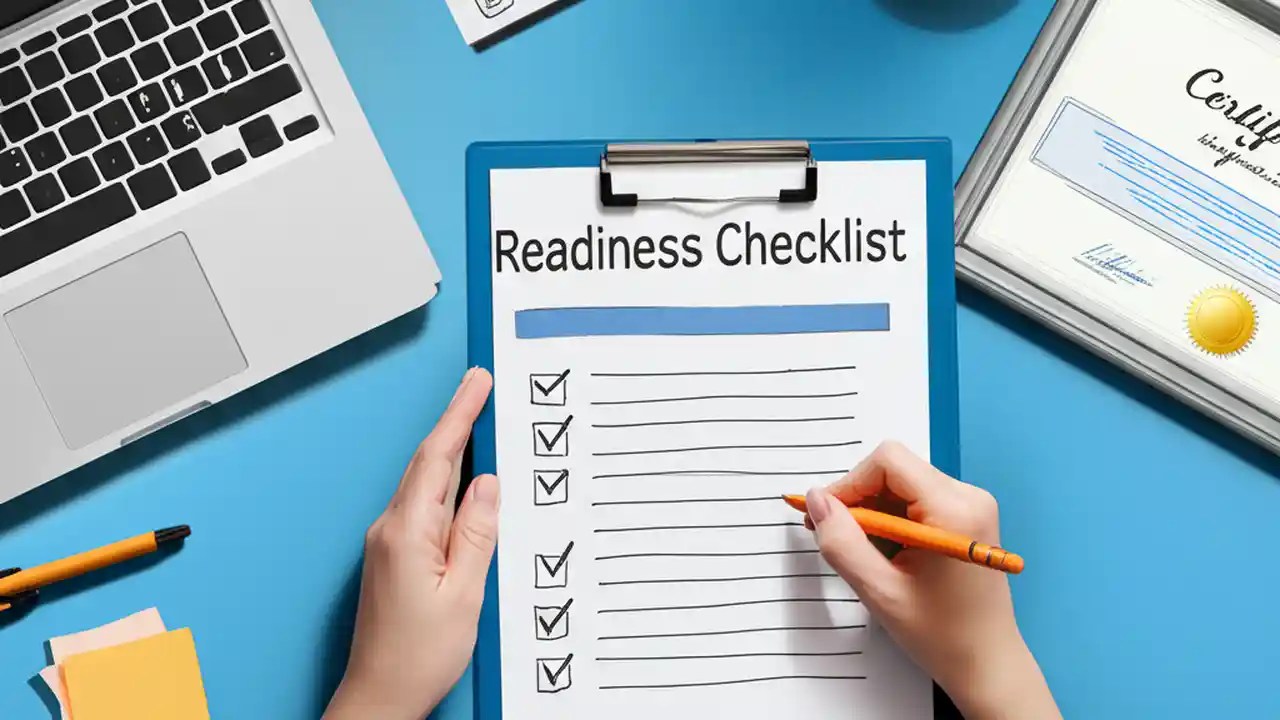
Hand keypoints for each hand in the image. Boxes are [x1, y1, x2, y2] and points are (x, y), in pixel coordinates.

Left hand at [325, 368, 498, 719]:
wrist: (379, 697)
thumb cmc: (418, 657)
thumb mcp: (464, 595)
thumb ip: (476, 535)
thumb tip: (487, 485)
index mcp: (406, 533)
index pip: (436, 459)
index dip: (458, 416)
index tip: (477, 384)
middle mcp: (390, 530)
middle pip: (429, 464)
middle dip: (457, 423)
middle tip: (481, 387)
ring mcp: (389, 543)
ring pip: (427, 485)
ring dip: (454, 453)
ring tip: (481, 424)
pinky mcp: (395, 557)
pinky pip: (425, 508)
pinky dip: (448, 485)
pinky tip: (467, 484)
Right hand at [805, 442, 1059, 719]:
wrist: (987, 663)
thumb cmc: (942, 635)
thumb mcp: (880, 591)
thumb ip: (842, 542)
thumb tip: (816, 500)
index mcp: (954, 510)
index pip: (889, 461)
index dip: (850, 483)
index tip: (827, 516)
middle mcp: (969, 497)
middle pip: (895, 470)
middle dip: (858, 499)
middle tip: (833, 535)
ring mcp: (971, 506)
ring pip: (902, 485)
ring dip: (873, 512)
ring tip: (862, 553)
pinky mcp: (967, 518)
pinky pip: (916, 500)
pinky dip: (891, 520)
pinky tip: (885, 554)